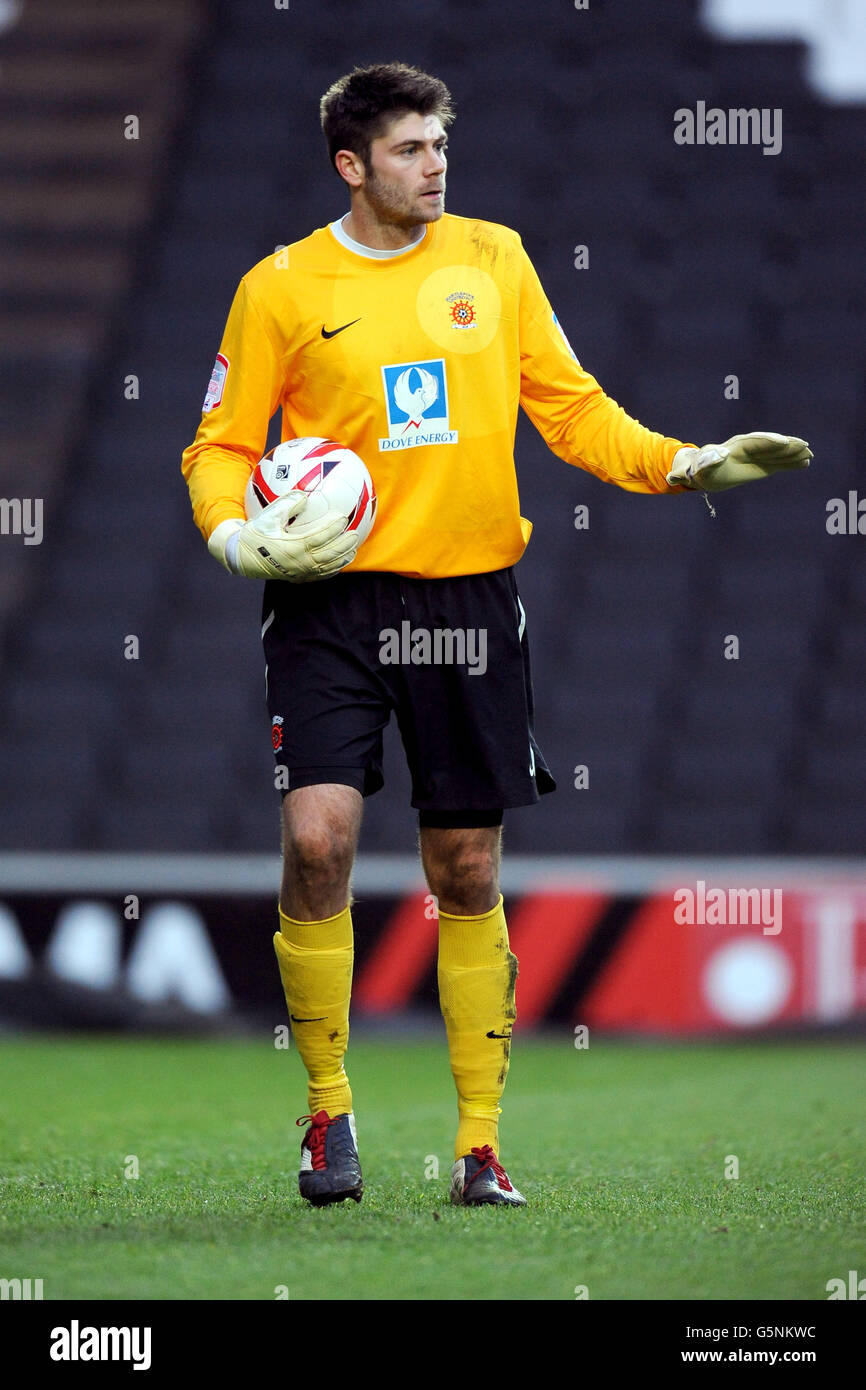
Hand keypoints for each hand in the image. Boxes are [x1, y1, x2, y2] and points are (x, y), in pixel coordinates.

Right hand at [207, 492, 358, 579]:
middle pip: (329, 555)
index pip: (319, 538)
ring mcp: (300, 573)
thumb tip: (304, 494)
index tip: (343, 518)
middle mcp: (299, 563)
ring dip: (342, 558)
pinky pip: (320, 575)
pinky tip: (340, 563)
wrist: (242, 557)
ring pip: (327, 567)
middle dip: (344, 544)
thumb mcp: (268, 517)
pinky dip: (332, 570)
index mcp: (293, 548)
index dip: (333, 529)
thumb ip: (287, 505)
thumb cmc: (255, 535)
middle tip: (355, 533)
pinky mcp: (298, 578)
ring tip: (353, 549)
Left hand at [666, 432, 811, 490]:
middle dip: (786, 445)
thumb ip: (689, 470)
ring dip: (792, 453)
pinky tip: (805, 463)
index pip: (752, 442)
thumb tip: (691, 468)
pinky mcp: (758, 465)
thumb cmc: (692, 470)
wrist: (696, 469)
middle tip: (804, 446)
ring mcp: (753, 456)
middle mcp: (745, 448)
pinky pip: (777, 463)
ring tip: (810, 455)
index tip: (783, 442)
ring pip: (775, 453)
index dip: (768, 442)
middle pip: (768, 444)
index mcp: (731, 448)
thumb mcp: (689, 471)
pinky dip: (790, 463)